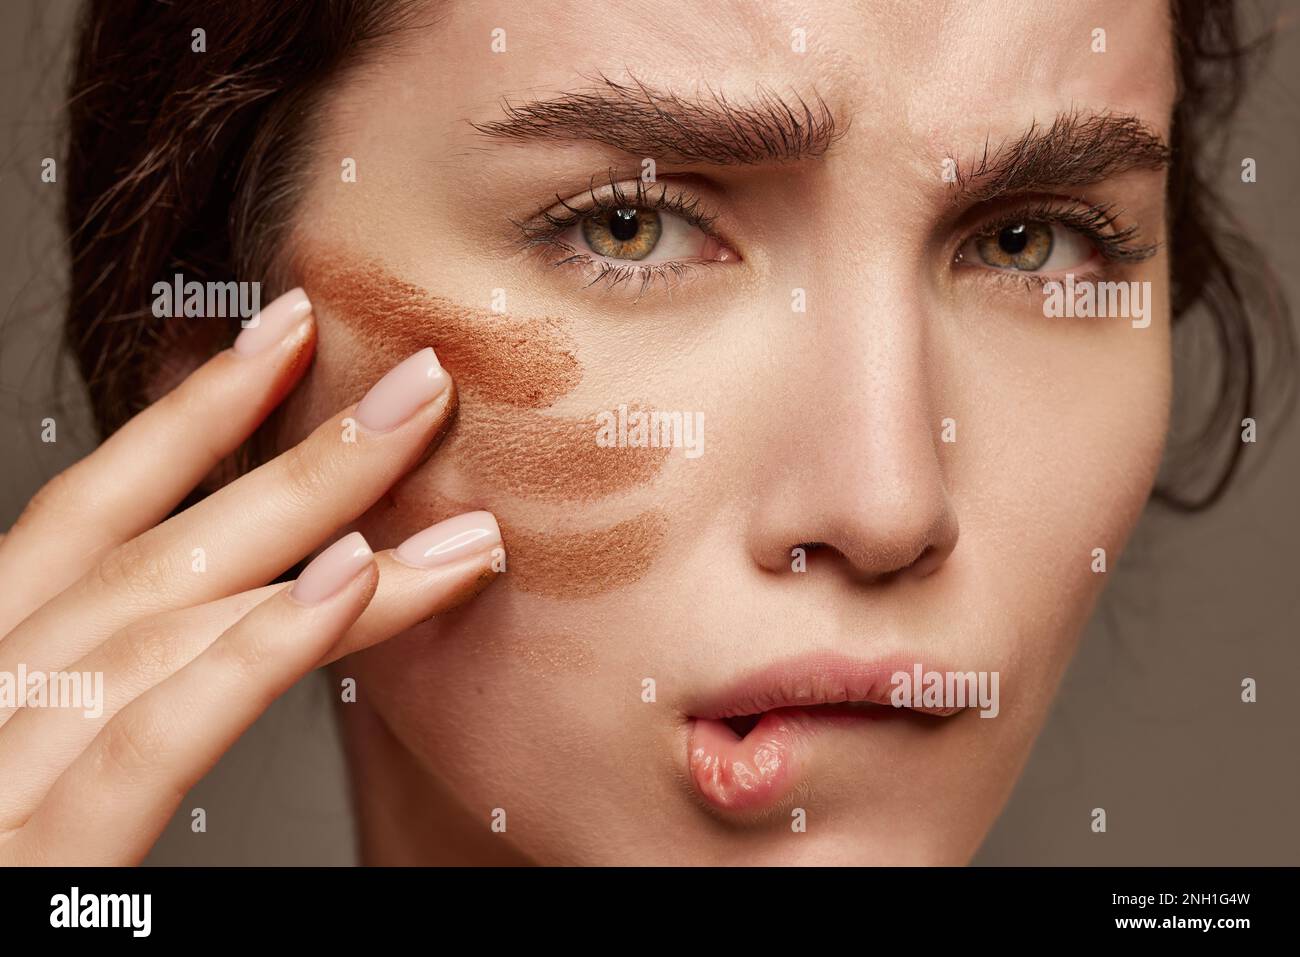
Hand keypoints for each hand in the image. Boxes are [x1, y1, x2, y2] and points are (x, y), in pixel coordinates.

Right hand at [0, 288, 501, 864]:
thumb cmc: (2, 854)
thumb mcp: (29, 769)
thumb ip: (105, 702)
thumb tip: (224, 629)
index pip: (87, 521)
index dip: (184, 419)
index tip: (280, 342)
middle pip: (150, 546)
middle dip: (287, 450)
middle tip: (414, 382)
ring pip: (171, 617)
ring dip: (321, 532)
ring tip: (448, 487)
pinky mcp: (30, 860)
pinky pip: (151, 734)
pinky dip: (253, 650)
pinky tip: (350, 583)